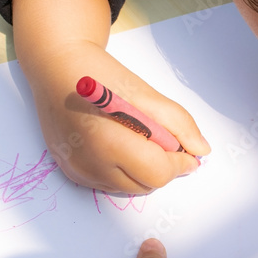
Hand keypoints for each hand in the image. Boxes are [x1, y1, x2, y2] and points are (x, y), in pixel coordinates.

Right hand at [12, 0, 209, 193]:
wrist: (57, 68)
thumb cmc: (100, 76)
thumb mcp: (146, 94)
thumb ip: (179, 124)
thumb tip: (200, 151)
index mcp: (109, 142)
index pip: (157, 173)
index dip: (179, 164)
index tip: (188, 154)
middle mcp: (90, 164)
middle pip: (145, 185)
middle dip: (161, 167)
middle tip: (161, 139)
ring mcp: (78, 171)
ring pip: (129, 188)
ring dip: (142, 171)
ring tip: (136, 138)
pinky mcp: (71, 173)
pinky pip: (109, 184)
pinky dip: (122, 171)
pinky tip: (118, 144)